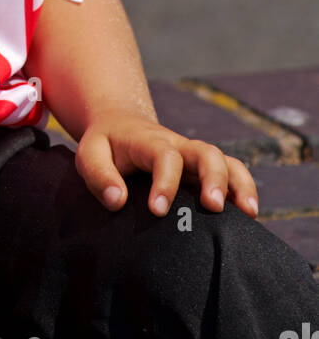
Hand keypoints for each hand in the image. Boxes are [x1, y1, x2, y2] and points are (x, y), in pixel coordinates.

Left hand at [73, 110, 259, 219]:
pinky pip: (232, 172)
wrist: (120, 124)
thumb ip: (98, 175)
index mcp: (148, 141)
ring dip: (238, 184)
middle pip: (205, 152)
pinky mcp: (202, 169)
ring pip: (225, 161)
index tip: (158, 210)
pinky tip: (250, 214)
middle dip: (214, 178)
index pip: (164, 155)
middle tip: (213, 207)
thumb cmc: (105, 144)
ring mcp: (193, 157)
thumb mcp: (89, 153)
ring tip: (248, 213)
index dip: (165, 182)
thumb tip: (117, 200)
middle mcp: (178, 145)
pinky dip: (245, 188)